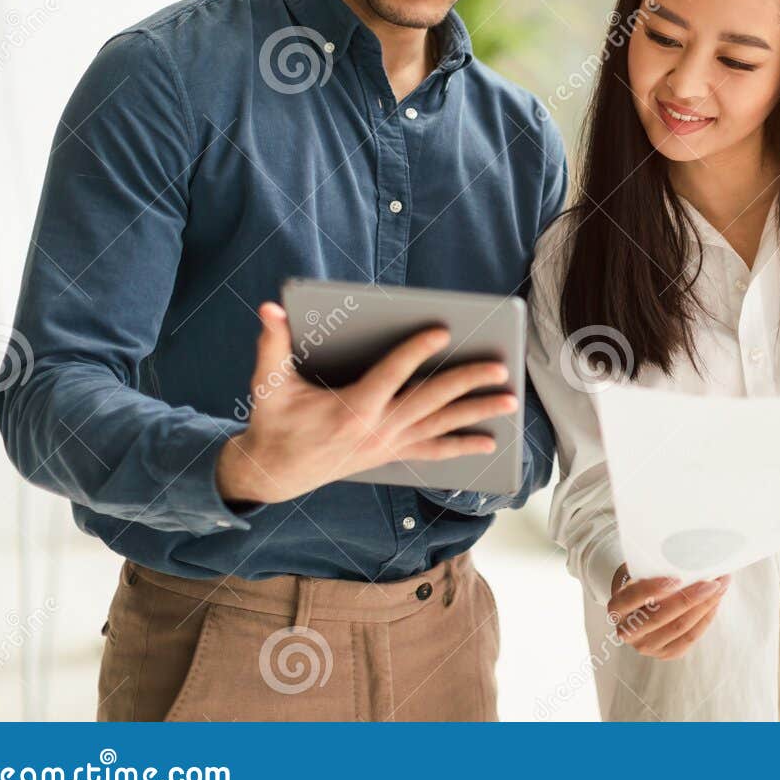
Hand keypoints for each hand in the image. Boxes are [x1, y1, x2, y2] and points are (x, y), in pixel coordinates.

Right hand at [215, 302, 514, 504]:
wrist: (275, 473)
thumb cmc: (275, 422)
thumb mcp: (269, 384)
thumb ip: (272, 343)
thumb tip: (270, 307)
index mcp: (352, 407)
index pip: (393, 373)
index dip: (417, 350)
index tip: (442, 330)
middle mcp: (377, 428)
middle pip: (431, 400)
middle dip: (468, 382)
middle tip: (500, 368)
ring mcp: (389, 444)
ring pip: (441, 425)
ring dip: (478, 413)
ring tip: (511, 402)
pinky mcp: (392, 455)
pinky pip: (434, 451)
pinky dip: (462, 447)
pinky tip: (490, 442)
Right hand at [607, 565, 728, 659]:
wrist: (639, 604)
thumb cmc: (642, 580)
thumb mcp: (640, 571)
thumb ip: (655, 568)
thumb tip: (689, 561)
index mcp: (617, 608)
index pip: (633, 598)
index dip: (653, 589)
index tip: (676, 578)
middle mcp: (627, 631)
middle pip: (660, 616)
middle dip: (690, 598)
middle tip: (712, 582)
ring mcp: (646, 646)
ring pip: (679, 628)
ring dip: (705, 606)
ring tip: (720, 587)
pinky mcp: (665, 654)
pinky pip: (690, 637)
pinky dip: (705, 618)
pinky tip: (715, 602)